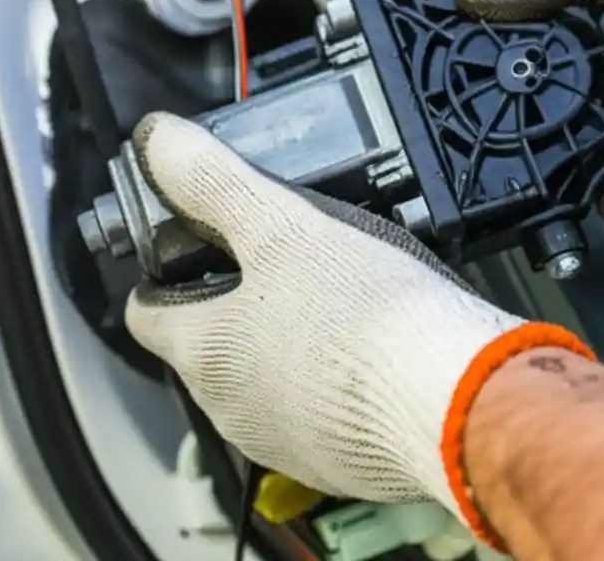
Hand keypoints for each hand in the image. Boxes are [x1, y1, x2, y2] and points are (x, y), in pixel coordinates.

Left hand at [123, 113, 588, 531]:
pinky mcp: (346, 464)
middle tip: (285, 265)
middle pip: (212, 349)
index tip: (187, 255)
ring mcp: (290, 444)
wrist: (458, 404)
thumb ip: (214, 182)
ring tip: (343, 304)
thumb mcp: (284, 224)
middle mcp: (233, 410)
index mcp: (205, 353)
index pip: (145, 315)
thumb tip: (158, 140)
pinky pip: (326, 418)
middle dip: (239, 309)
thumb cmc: (369, 320)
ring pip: (269, 386)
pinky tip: (379, 352)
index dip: (161, 278)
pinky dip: (340, 385)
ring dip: (291, 351)